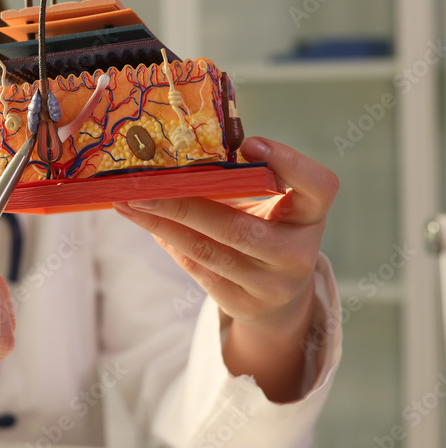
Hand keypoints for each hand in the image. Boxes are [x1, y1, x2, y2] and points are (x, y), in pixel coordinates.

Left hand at [114, 137, 338, 399]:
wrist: (277, 298)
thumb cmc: (266, 229)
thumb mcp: (268, 204)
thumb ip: (241, 178)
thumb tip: (177, 151)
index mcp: (310, 215)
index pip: (319, 187)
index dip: (289, 164)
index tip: (249, 144)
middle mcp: (298, 252)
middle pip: (239, 228)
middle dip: (183, 204)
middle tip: (141, 184)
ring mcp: (272, 284)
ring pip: (208, 251)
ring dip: (161, 223)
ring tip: (128, 201)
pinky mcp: (244, 303)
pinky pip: (197, 268)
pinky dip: (166, 239)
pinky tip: (142, 220)